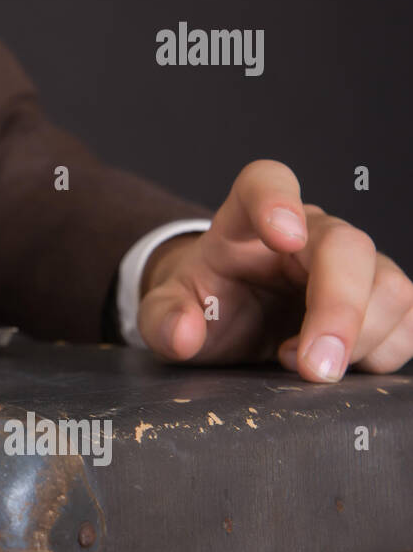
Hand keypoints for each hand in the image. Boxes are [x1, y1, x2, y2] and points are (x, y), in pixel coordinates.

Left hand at [137, 159, 412, 380]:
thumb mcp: (163, 313)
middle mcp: (308, 232)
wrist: (227, 318)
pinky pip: (409, 321)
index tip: (283, 234)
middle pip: (347, 246)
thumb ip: (162, 320)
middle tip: (315, 367)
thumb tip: (183, 333)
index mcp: (244, 221)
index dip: (277, 200)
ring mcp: (351, 264)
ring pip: (388, 287)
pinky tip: (341, 367)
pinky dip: (381, 352)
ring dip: (359, 338)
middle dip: (338, 308)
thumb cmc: (202, 305)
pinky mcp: (379, 299)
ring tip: (305, 368)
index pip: (265, 183)